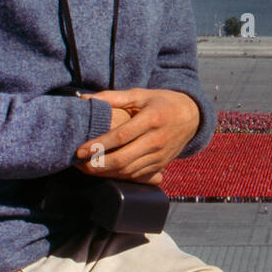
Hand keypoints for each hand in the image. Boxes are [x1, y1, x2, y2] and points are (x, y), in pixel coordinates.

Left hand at [74, 88, 200, 185]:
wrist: (192, 116)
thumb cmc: (163, 103)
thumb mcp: (141, 95)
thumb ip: (113, 97)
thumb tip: (85, 98)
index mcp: (152, 119)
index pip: (121, 136)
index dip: (99, 144)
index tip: (80, 150)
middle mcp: (157, 140)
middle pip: (123, 159)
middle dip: (98, 165)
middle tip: (79, 164)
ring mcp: (160, 155)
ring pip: (128, 171)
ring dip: (105, 173)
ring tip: (87, 168)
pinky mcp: (161, 165)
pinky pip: (136, 176)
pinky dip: (118, 176)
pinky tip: (105, 171)